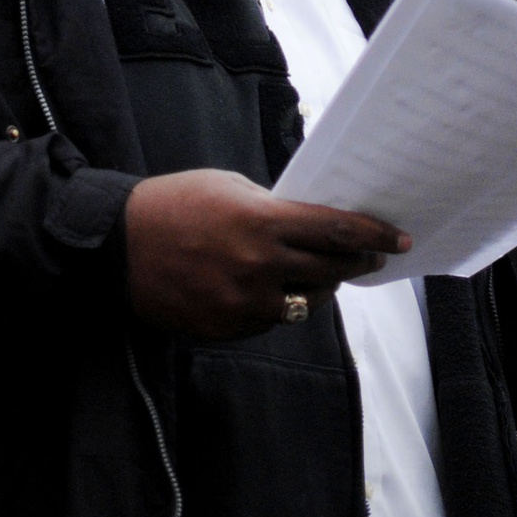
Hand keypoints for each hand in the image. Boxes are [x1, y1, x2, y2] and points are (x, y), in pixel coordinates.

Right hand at [124, 169, 409, 339]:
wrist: (117, 244)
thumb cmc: (176, 205)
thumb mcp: (231, 189)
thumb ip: (275, 210)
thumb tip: (315, 226)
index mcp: (263, 222)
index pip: (337, 232)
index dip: (374, 236)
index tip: (398, 240)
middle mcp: (259, 266)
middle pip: (331, 271)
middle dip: (357, 264)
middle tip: (370, 258)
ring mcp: (243, 302)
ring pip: (305, 303)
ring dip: (318, 289)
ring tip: (320, 276)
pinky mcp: (227, 328)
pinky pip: (270, 321)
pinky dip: (278, 306)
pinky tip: (272, 291)